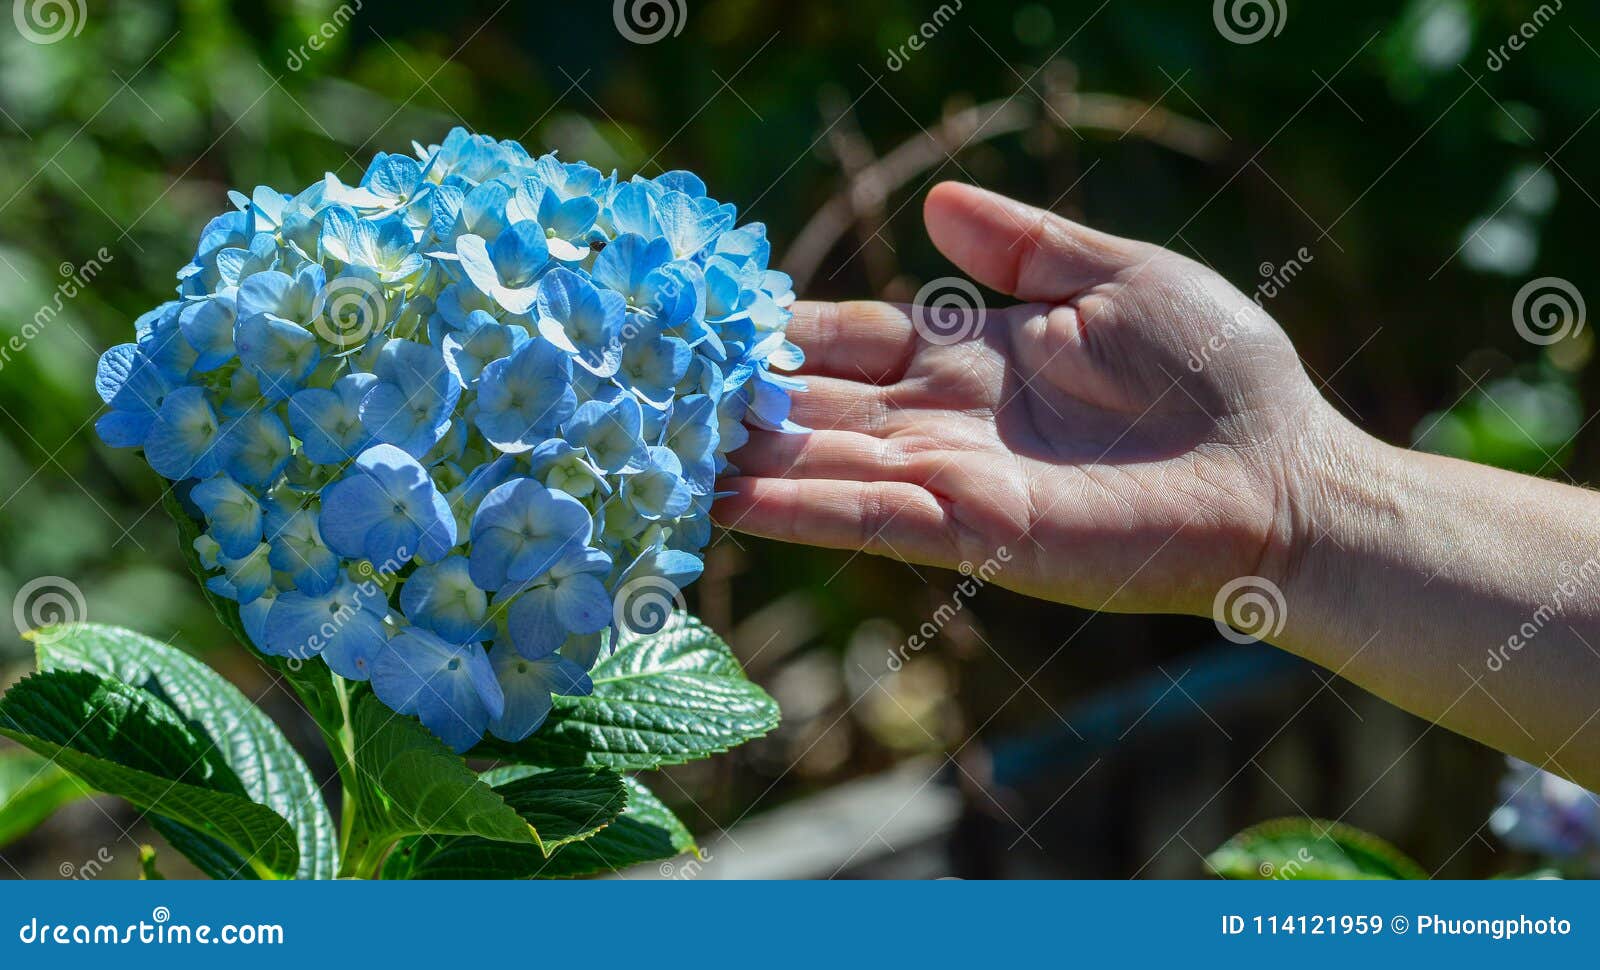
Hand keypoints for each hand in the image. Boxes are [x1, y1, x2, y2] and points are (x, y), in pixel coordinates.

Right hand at [715, 182, 1346, 616]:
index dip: (780, 327)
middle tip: (643, 386)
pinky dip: (795, 510)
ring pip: (820, 465)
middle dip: (734, 399)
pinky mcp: (975, 534)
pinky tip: (723, 501)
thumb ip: (1024, 244)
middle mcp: (944, 422)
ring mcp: (952, 479)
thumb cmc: (1217, 374)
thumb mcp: (1118, 276)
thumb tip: (935, 199)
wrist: (1282, 473)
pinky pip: (867, 516)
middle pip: (815, 406)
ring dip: (740, 461)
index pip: (848, 337)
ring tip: (653, 449)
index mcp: (969, 355)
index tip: (705, 313)